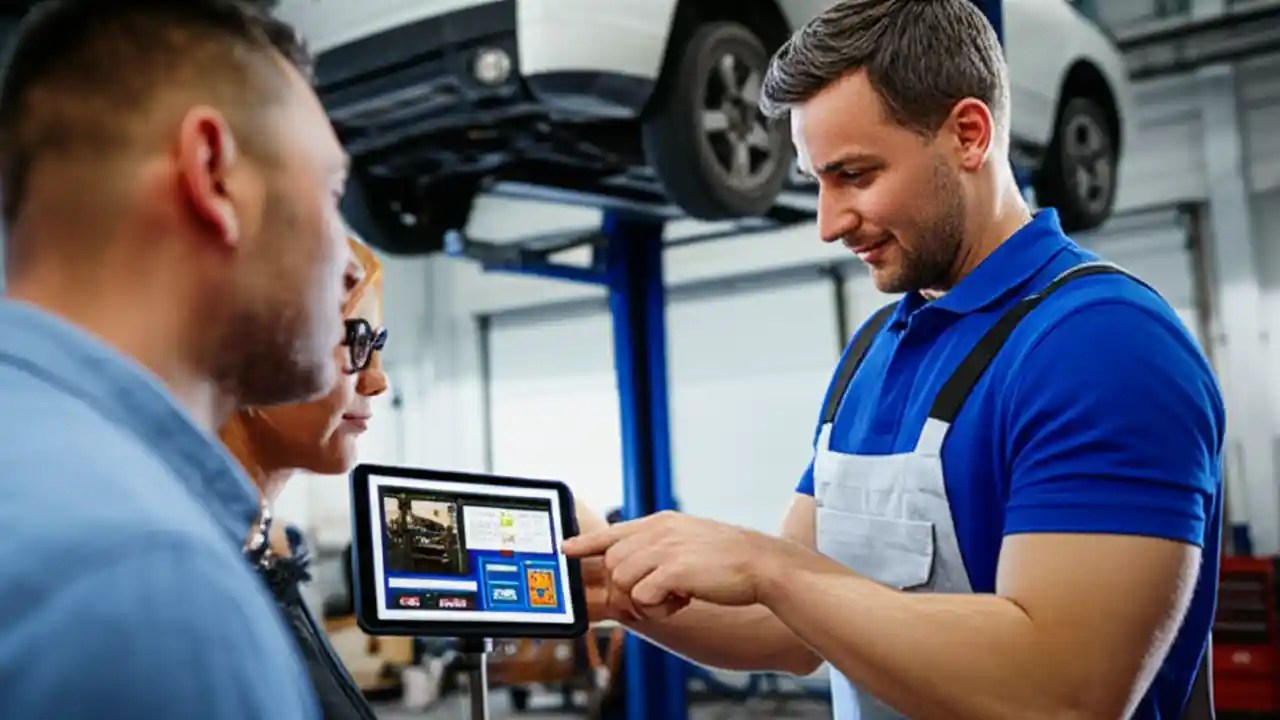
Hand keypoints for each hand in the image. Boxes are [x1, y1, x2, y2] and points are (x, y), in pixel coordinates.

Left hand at [563, 511, 777, 619]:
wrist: (762, 565)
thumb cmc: (729, 559)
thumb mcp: (689, 540)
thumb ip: (661, 546)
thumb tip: (634, 561)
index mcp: (661, 523)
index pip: (614, 531)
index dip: (587, 542)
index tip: (566, 548)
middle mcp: (659, 531)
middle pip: (613, 563)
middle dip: (629, 587)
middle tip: (660, 595)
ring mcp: (665, 548)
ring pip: (623, 580)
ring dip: (644, 599)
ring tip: (675, 598)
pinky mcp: (673, 570)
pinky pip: (641, 596)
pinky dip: (657, 608)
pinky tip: (682, 602)